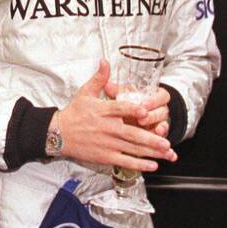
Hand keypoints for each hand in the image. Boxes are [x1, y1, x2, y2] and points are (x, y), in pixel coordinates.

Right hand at [52, 61, 177, 170]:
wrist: (59, 134)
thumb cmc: (74, 113)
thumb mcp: (85, 92)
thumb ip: (99, 78)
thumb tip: (105, 61)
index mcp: (103, 111)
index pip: (120, 109)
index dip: (133, 110)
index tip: (146, 111)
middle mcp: (107, 128)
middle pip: (132, 134)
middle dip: (151, 139)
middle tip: (166, 143)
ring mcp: (107, 144)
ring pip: (132, 149)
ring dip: (151, 153)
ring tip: (166, 154)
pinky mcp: (105, 156)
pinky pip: (125, 161)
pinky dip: (139, 165)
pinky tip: (152, 166)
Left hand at [103, 80, 170, 139]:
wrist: (129, 121)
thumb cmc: (128, 105)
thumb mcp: (124, 97)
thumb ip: (118, 91)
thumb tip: (107, 85)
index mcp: (155, 96)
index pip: (162, 95)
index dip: (154, 100)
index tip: (144, 103)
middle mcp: (161, 109)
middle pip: (163, 111)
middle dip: (154, 115)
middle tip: (143, 118)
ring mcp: (161, 122)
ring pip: (164, 124)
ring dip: (159, 127)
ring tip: (154, 130)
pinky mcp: (159, 135)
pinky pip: (162, 136)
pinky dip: (160, 138)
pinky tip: (155, 138)